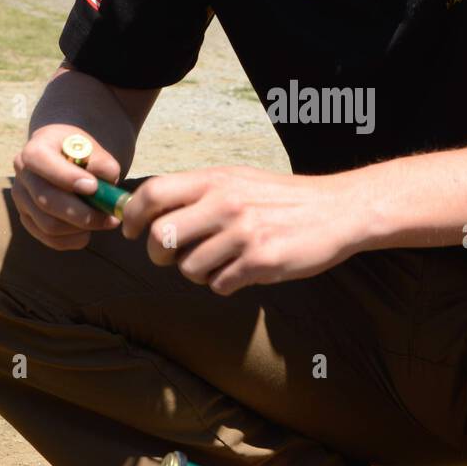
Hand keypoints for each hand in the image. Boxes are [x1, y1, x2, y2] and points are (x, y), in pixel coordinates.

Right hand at [12, 124, 121, 249]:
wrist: (68, 160)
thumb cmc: (82, 154)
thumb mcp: (94, 149)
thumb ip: (103, 163)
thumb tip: (107, 181)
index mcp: (35, 148)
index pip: (40, 161)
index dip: (65, 177)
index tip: (93, 187)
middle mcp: (23, 174)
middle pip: (46, 201)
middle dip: (82, 213)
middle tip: (110, 217)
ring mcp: (21, 199)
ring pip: (49, 225)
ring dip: (81, 228)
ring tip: (104, 221)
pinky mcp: (28, 220)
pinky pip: (51, 239)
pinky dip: (74, 239)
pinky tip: (89, 231)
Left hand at [120, 165, 363, 294]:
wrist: (337, 210)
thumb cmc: (282, 198)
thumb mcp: (237, 180)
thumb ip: (197, 192)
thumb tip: (146, 210)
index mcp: (215, 180)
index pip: (152, 194)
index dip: (131, 216)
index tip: (130, 231)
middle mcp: (225, 203)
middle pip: (159, 237)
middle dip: (157, 254)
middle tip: (172, 256)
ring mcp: (243, 234)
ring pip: (188, 268)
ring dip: (197, 272)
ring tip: (221, 261)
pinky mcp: (260, 262)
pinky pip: (219, 285)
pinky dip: (225, 283)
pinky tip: (244, 269)